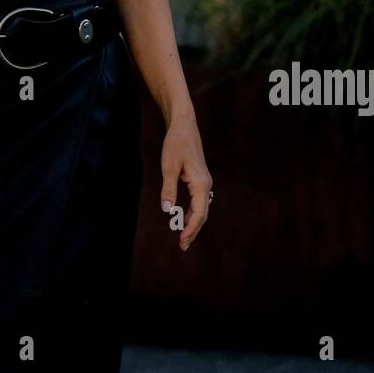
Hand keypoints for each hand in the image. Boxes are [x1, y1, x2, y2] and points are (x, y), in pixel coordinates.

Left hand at [159, 111, 212, 251]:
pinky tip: (185, 220)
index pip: (198, 212)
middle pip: (202, 214)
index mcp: (201, 183)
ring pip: (201, 208)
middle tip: (182, 246)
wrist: (184, 126)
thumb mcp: (169, 167)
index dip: (191, 228)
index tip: (182, 240)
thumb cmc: (176, 144)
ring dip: (193, 223)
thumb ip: (168, 189)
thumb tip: (167, 210)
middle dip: (193, 230)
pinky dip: (193, 213)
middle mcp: (206, 184)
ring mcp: (204, 182)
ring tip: (183, 238)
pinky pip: (198, 201)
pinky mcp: (199, 179)